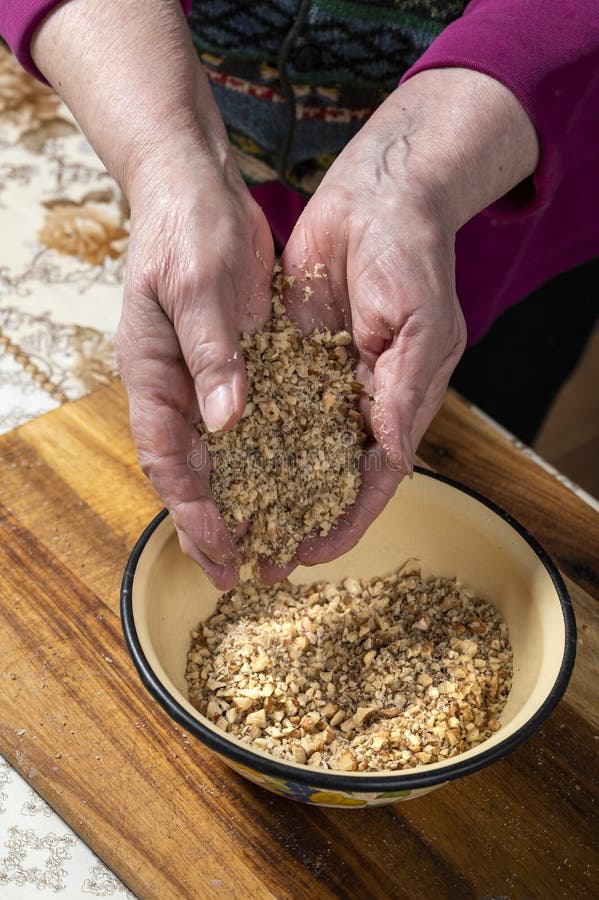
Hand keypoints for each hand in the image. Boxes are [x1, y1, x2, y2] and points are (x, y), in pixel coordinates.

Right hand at [116, 154, 273, 587]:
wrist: (199, 189)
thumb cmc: (187, 228)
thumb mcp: (198, 283)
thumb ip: (210, 351)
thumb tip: (226, 421)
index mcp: (154, 374)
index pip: (168, 457)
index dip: (192, 508)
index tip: (220, 549)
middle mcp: (179, 387)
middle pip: (193, 473)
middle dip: (213, 526)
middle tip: (240, 575)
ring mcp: (209, 379)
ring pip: (223, 456)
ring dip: (243, 503)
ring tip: (269, 547)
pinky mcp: (241, 365)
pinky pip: (254, 423)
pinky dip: (268, 459)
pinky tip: (294, 486)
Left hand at [282, 68, 537, 565]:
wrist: (377, 193)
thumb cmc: (413, 255)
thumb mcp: (421, 323)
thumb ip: (406, 390)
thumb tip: (394, 455)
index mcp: (397, 400)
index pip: (373, 477)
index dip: (346, 518)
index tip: (313, 552)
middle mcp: (358, 398)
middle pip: (327, 472)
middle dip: (299, 516)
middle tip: (265, 558)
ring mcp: (322, 376)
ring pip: (291, 444)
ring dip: (267, 484)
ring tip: (234, 523)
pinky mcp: (290, 350)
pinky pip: (266, 397)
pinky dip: (246, 430)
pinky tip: (218, 459)